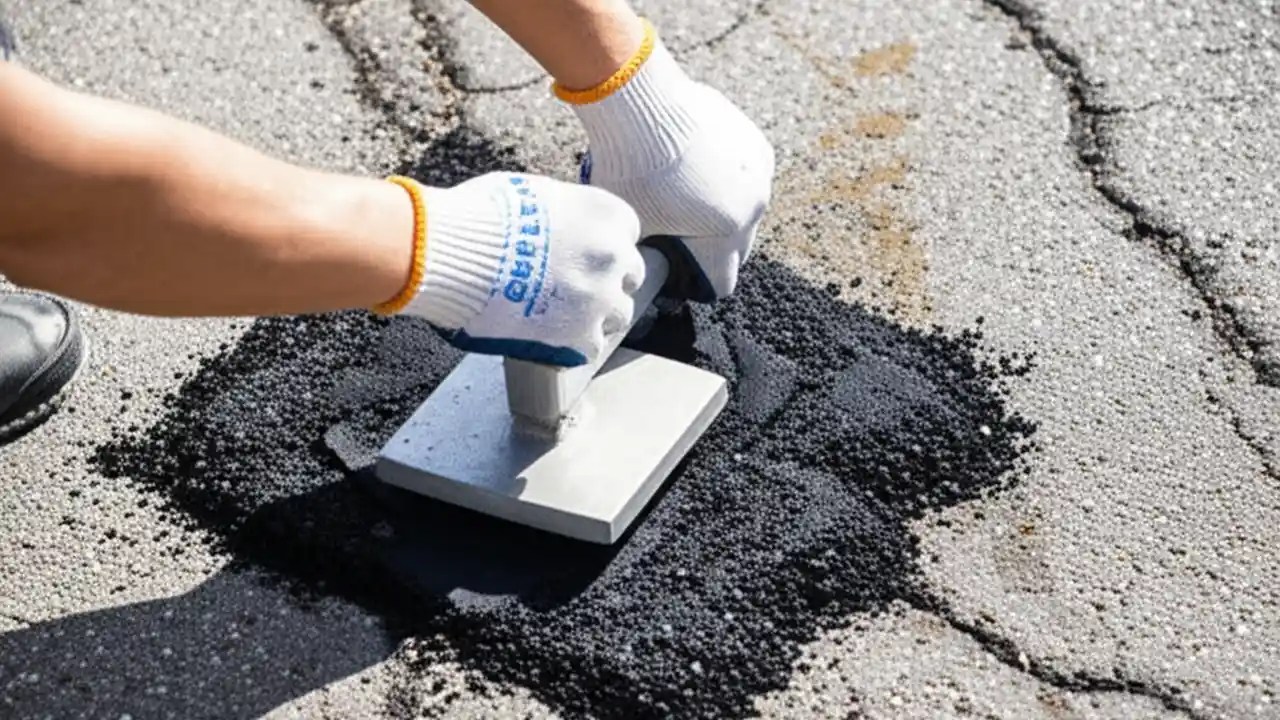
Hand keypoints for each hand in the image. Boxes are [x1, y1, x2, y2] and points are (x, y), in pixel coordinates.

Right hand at [401, 173, 643, 366]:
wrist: (452, 253)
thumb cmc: (480, 217)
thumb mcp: (532, 194)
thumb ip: (562, 212)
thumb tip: (560, 223)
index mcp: (605, 214)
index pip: (626, 234)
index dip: (602, 246)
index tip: (584, 255)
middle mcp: (613, 255)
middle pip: (629, 275)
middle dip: (606, 281)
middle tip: (575, 288)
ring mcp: (600, 298)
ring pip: (617, 314)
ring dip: (594, 315)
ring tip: (560, 316)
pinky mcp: (581, 335)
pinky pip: (590, 345)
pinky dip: (572, 344)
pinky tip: (548, 335)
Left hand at [579, 83, 775, 301]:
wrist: (642, 104)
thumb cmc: (632, 168)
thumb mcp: (634, 226)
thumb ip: (649, 256)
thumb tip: (646, 270)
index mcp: (727, 233)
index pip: (723, 282)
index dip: (696, 284)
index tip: (677, 273)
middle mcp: (753, 205)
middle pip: (737, 247)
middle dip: (711, 247)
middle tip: (678, 234)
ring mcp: (759, 172)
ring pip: (744, 209)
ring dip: (722, 210)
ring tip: (686, 196)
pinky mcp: (755, 143)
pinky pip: (746, 175)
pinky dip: (726, 177)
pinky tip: (696, 167)